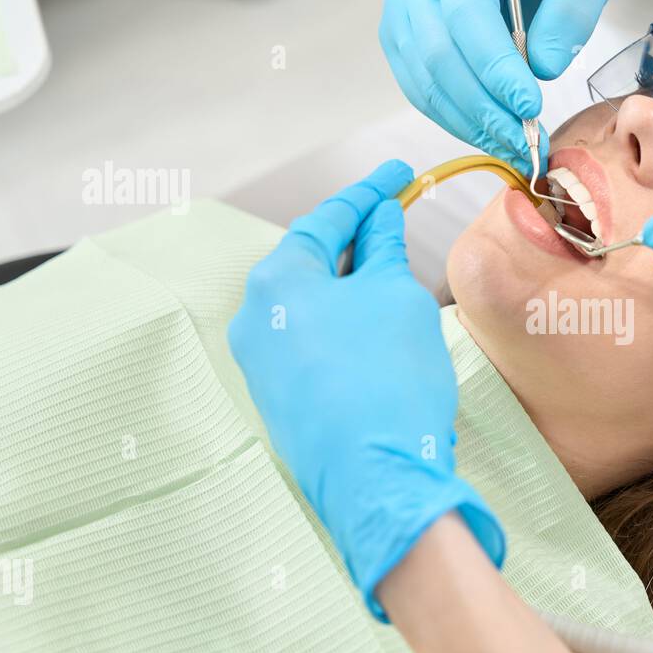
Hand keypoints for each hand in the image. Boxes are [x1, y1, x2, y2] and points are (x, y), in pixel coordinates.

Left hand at [228, 160, 503, 619]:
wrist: (376, 479)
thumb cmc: (388, 379)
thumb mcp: (398, 298)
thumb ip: (386, 250)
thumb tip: (382, 220)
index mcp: (275, 282)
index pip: (327, 220)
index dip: (370, 193)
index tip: (398, 174)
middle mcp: (254, 319)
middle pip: (312, 262)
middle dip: (357, 241)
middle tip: (398, 218)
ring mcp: (261, 364)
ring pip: (312, 306)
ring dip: (354, 287)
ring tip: (397, 277)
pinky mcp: (279, 399)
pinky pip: (312, 343)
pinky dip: (345, 325)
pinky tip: (379, 329)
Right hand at [380, 0, 612, 172]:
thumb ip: (572, 11)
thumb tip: (543, 68)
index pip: (466, 9)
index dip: (494, 64)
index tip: (530, 105)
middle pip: (439, 50)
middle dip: (484, 105)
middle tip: (526, 141)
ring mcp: (402, 7)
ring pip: (426, 78)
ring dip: (471, 122)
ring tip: (515, 147)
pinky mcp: (401, 41)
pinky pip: (421, 91)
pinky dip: (457, 121)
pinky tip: (492, 136)